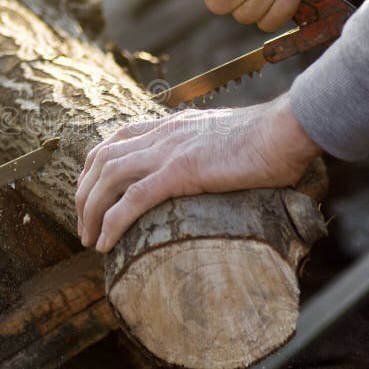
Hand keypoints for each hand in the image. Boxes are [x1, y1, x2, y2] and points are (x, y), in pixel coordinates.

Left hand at [75, 94, 320, 252]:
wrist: (287, 129)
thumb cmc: (269, 138)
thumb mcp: (226, 139)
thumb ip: (208, 150)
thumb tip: (210, 169)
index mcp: (172, 125)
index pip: (117, 138)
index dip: (94, 164)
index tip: (88, 190)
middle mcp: (163, 134)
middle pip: (102, 158)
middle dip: (84, 193)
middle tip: (82, 224)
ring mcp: (169, 151)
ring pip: (109, 178)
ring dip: (91, 211)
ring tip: (88, 240)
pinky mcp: (182, 171)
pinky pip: (133, 199)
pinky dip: (112, 222)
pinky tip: (105, 244)